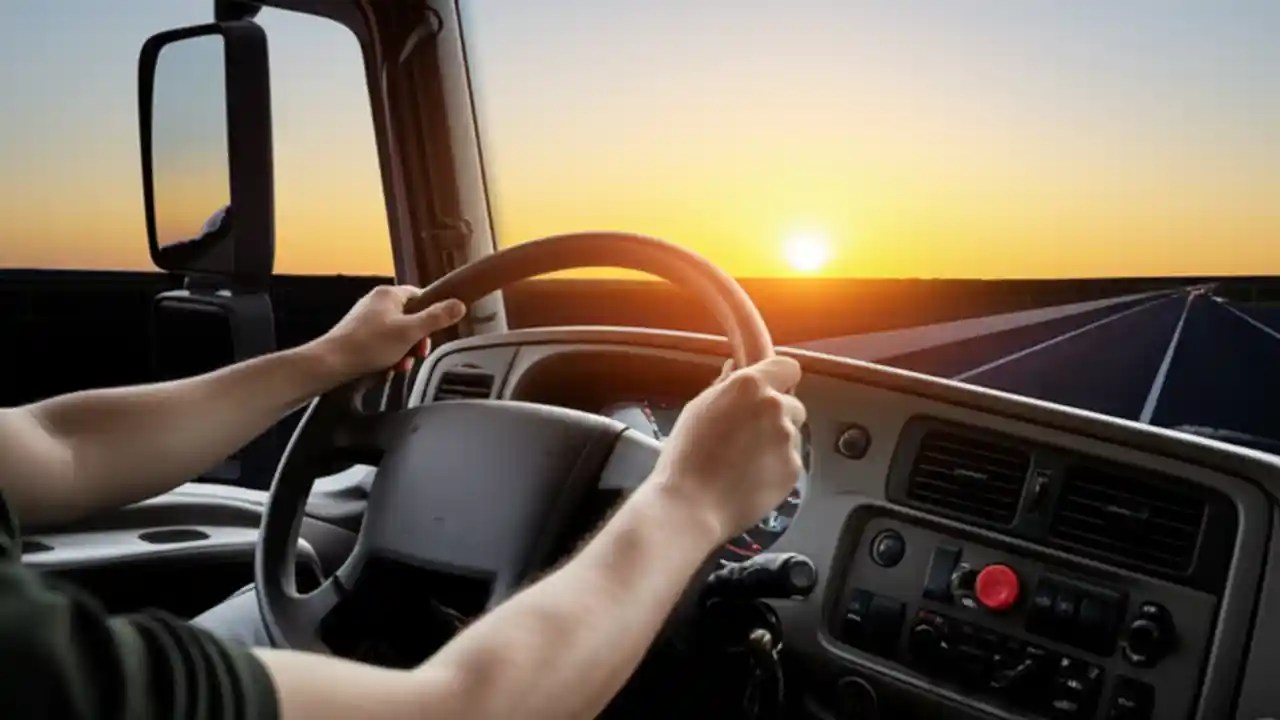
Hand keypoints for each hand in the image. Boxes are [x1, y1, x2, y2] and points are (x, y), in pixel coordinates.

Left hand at [312, 285, 466, 378]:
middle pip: (409, 317)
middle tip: (417, 355)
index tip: (433, 334)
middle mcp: (376, 301)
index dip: (431, 315)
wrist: (331, 363)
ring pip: (396, 332)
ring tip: (399, 366)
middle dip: (416, 339)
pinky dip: (388, 354)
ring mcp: (365, 317)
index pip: (420, 297)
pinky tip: (386, 368)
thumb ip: (436, 318)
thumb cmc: (369, 345)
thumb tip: (460, 304)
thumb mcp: (410, 332)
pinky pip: (382, 341)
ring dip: (403, 350)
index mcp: (389, 294)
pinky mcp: (357, 333)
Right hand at [649, 356, 805, 543]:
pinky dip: (776, 466)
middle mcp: (775, 406)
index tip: (769, 389)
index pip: (788, 367)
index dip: (780, 378)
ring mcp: (788, 439)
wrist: (692, 504)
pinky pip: (790, 459)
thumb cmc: (686, 453)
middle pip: (792, 403)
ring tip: (747, 460)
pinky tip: (752, 477)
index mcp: (750, 385)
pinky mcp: (794, 469)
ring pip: (792, 433)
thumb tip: (736, 369)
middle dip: (777, 414)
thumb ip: (724, 386)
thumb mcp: (698, 409)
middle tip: (750, 432)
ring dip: (777, 440)